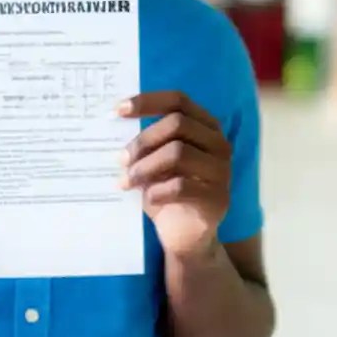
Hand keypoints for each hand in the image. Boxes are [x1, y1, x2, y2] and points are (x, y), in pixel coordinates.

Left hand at [117, 92, 230, 258]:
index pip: (178, 100)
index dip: (148, 101)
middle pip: (178, 124)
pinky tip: (147, 199)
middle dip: (143, 140)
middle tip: (121, 159)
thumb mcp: (156, 162)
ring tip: (127, 181)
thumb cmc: (168, 191)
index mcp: (206, 127)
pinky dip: (157, 191)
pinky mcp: (218, 198)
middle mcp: (219, 144)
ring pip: (178, 152)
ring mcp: (222, 171)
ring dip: (145, 167)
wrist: (186, 235)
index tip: (118, 109)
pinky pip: (181, 186)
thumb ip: (147, 143)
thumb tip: (114, 125)